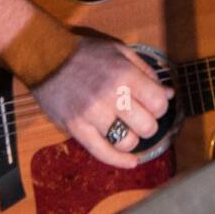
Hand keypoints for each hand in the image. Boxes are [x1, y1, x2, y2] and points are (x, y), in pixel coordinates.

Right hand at [29, 37, 173, 168]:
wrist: (45, 57)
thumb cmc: (85, 53)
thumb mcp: (120, 51)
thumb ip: (146, 71)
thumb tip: (169, 93)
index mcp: (125, 75)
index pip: (159, 103)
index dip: (160, 106)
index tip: (152, 104)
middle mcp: (111, 96)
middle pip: (147, 126)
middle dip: (148, 124)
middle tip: (140, 117)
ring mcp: (92, 115)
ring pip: (128, 142)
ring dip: (132, 138)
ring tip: (126, 129)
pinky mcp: (76, 128)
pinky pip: (102, 153)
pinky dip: (119, 161)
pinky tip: (131, 162)